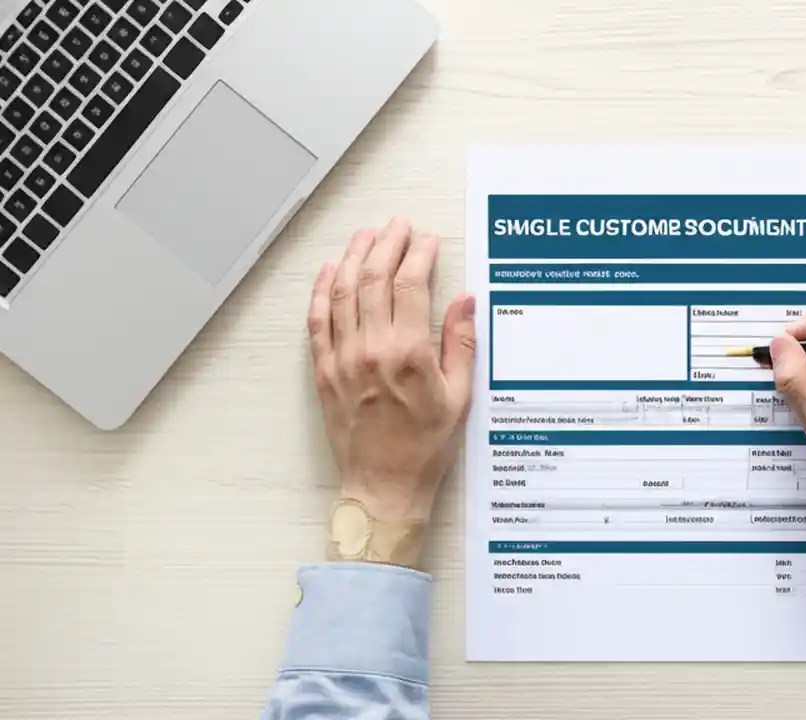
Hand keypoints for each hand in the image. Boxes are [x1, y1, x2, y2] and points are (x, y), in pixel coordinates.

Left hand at [307, 217, 475, 522]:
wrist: (384, 485)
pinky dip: (322, 291)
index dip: (419, 255)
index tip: (428, 241)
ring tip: (367, 235)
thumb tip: (465, 301)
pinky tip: (331, 270)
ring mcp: (343, 358)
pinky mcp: (324, 371)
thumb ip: (460, 344)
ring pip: (343, 292)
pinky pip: (318, 320)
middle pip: (375, 279)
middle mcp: (371, 349)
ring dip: (355, 257)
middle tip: (398, 226)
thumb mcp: (459, 397)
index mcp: (408, 353)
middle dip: (387, 244)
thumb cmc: (425, 447)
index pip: (411, 285)